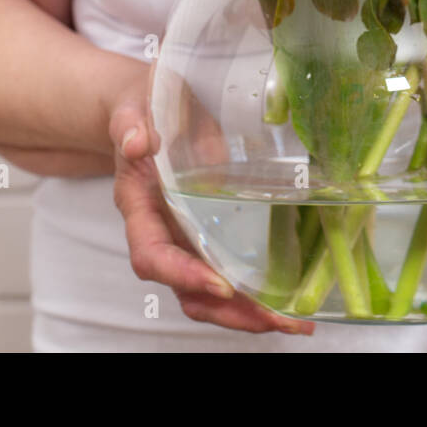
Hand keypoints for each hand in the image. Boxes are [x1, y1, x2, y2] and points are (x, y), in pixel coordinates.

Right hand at [109, 84, 314, 335]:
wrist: (146, 105)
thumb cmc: (140, 105)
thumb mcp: (133, 105)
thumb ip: (131, 123)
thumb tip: (138, 141)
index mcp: (137, 206)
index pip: (152, 256)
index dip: (183, 275)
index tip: (220, 284)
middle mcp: (160, 233)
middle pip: (185, 291)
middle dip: (229, 312)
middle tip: (276, 318)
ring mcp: (185, 239)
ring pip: (209, 294)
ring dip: (249, 314)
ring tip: (294, 321)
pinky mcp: (210, 234)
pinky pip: (229, 274)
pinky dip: (256, 293)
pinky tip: (291, 301)